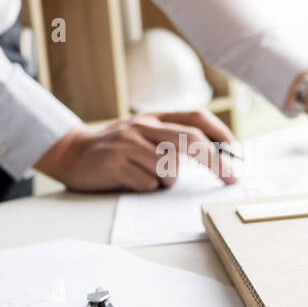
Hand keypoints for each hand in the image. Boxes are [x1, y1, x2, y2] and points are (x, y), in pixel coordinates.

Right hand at [35, 110, 237, 192]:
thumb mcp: (144, 135)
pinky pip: (148, 184)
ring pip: (170, 167)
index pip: (196, 118)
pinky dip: (146, 188)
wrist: (70, 152)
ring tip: (148, 177)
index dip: (221, 134)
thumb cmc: (116, 148)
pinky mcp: (116, 164)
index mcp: (154, 117)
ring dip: (167, 180)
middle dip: (216, 161)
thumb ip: (172, 140)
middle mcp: (143, 126)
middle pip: (191, 140)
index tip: (237, 154)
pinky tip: (130, 182)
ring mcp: (129, 144)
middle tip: (231, 177)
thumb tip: (216, 158)